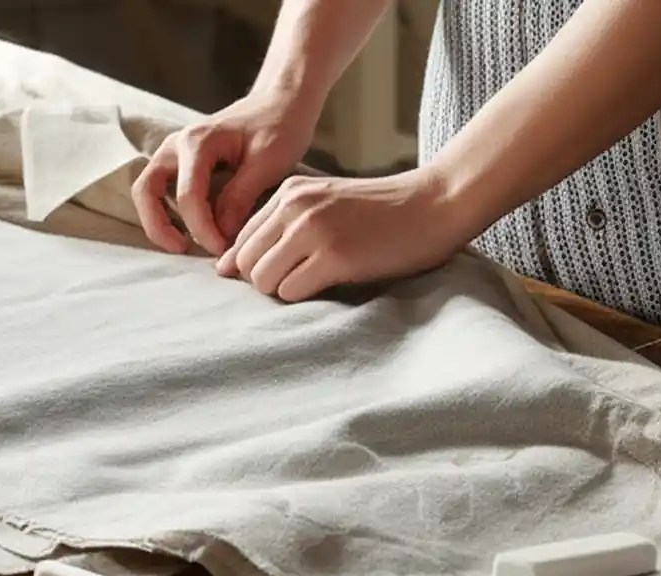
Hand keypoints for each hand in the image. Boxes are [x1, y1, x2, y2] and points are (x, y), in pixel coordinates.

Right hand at [131, 94, 317, 255]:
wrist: (281, 103)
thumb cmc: (279, 127)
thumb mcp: (267, 163)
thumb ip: (240, 198)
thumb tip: (220, 234)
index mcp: (198, 141)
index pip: (188, 195)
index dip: (202, 229)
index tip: (222, 249)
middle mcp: (177, 145)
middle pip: (146, 190)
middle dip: (158, 226)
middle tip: (182, 251)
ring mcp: (174, 152)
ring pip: (147, 191)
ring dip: (158, 220)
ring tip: (183, 245)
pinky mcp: (180, 162)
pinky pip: (160, 190)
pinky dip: (168, 213)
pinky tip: (191, 230)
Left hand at [216, 168, 472, 300]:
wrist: (435, 203)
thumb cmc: (380, 213)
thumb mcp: (323, 205)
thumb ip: (279, 227)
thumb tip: (225, 268)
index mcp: (288, 192)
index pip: (241, 240)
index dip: (255, 264)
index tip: (286, 269)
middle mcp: (294, 207)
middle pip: (245, 263)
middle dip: (265, 280)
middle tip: (300, 279)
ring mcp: (313, 230)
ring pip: (262, 280)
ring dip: (283, 290)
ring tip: (315, 281)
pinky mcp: (334, 256)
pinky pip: (290, 292)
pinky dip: (304, 297)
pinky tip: (330, 283)